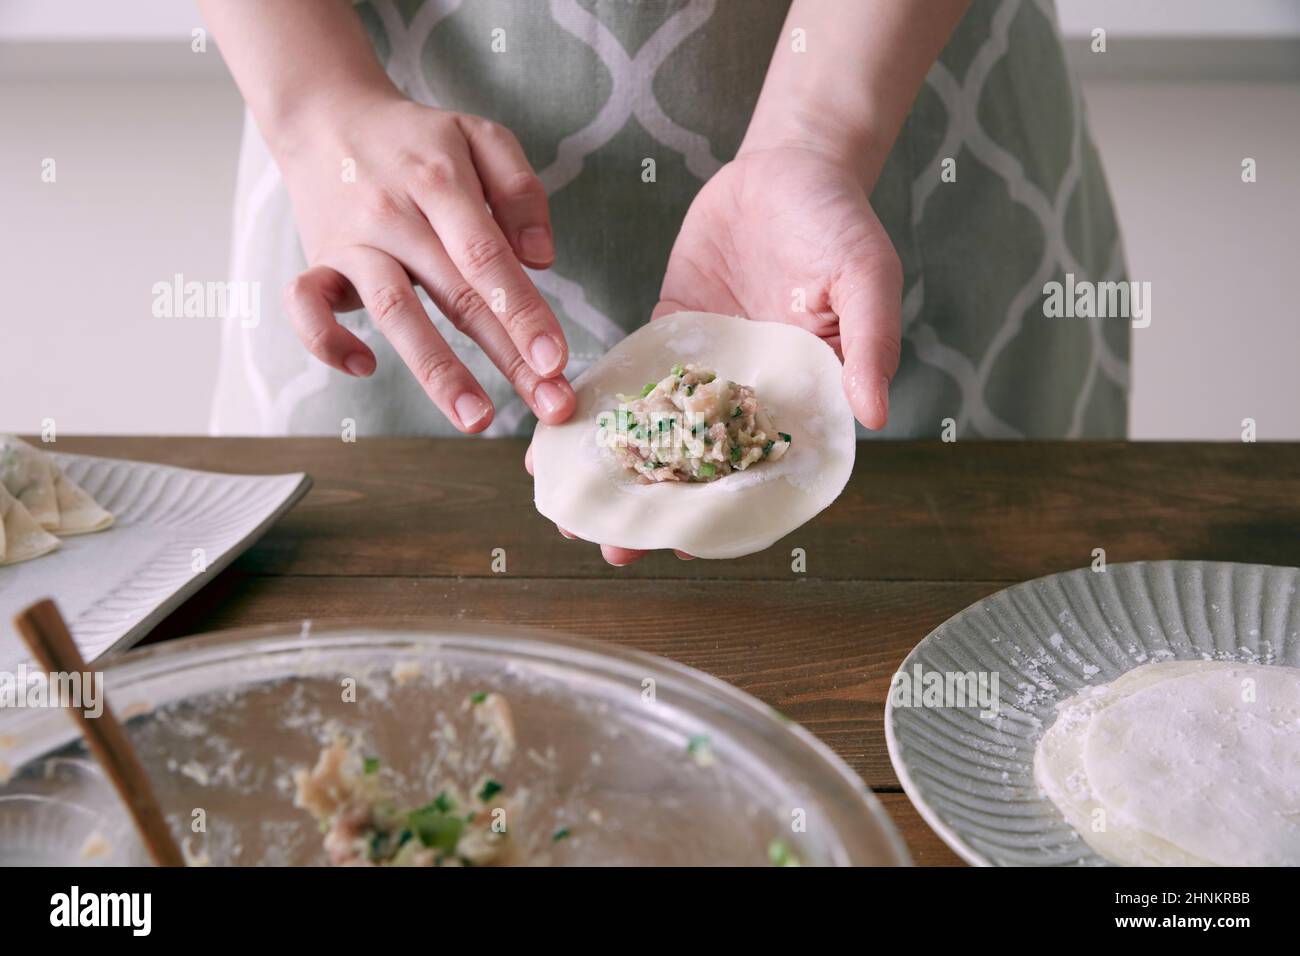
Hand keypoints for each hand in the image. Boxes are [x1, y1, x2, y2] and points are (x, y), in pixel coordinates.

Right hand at [276, 90, 575, 431]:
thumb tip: (542, 259)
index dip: (524, 312)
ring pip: (394, 312)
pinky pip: (307, 308)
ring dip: (437, 371)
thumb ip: (519, 189)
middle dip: (507, 358)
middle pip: (457, 295)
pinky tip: (365, 368)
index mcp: (441, 183)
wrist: (327, 117)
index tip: (557, 360)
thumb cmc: (417, 141)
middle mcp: (395, 216)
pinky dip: (328, 342)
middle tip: (550, 406)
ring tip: (476, 418)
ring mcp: (353, 243)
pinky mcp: (318, 262)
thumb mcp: (479, 137)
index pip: (488, 257)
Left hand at [538, 145, 901, 564]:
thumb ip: (868, 343)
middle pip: (701, 470)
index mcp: (802, 400)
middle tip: (612, 546)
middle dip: (656, 510)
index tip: (688, 547)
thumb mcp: (867, 276)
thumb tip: (873, 414)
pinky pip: (629, 382)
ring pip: (658, 437)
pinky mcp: (665, 339)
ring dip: (618, 475)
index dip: (729, 516)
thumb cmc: (839, 221)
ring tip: (569, 508)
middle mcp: (748, 398)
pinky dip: (597, 412)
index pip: (766, 474)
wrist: (786, 165)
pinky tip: (557, 438)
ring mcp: (703, 372)